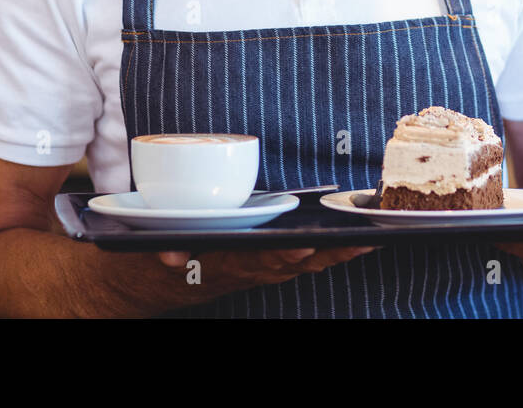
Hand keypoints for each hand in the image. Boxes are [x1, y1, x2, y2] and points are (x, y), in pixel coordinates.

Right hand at [155, 245, 379, 289]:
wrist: (163, 281)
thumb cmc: (162, 256)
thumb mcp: (153, 252)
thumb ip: (163, 252)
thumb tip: (170, 257)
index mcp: (225, 264)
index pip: (260, 261)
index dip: (284, 255)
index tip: (306, 245)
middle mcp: (249, 270)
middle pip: (294, 264)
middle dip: (327, 254)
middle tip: (357, 242)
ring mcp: (261, 270)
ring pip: (305, 265)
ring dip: (337, 255)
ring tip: (369, 241)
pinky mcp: (269, 265)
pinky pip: (305, 262)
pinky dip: (331, 254)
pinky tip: (356, 243)